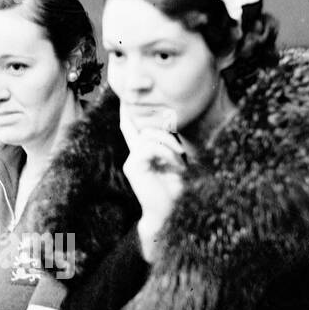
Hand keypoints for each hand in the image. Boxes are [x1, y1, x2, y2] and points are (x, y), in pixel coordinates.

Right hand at [120, 110, 185, 260]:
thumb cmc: (174, 191)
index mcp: (142, 154)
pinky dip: (166, 153)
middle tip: (182, 151)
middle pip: (144, 128)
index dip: (127, 112)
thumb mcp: (176, 163)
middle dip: (166, 132)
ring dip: (170, 145)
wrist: (168, 213)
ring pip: (149, 136)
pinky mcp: (133, 167)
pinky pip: (149, 147)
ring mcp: (132, 161)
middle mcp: (134, 156)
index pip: (131, 127)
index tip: (126, 97)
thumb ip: (171, 147)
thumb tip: (174, 129)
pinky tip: (174, 164)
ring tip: (180, 162)